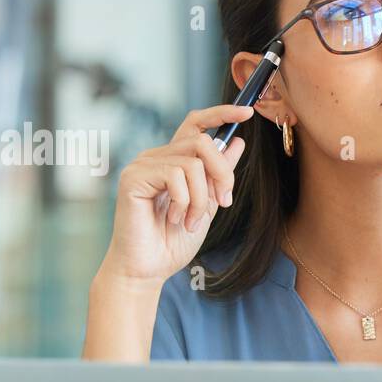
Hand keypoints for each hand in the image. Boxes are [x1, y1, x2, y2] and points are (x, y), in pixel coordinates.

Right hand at [97, 104, 252, 288]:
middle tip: (223, 203)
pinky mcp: (134, 177)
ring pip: (193, 162)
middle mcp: (156, 157)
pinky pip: (175, 176)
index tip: (248, 113)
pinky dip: (184, 203)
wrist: (148, 269)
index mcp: (173, 161)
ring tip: (191, 222)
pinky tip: (174, 220)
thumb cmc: (173, 241)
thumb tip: (237, 142)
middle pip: (203, 142)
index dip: (221, 114)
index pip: (196, 125)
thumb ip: (218, 174)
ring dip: (202, 198)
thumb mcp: (207, 204)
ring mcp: (143, 165)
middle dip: (222, 173)